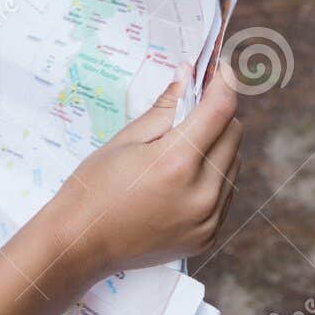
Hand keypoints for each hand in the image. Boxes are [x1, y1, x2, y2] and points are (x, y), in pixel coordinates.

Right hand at [48, 65, 241, 279]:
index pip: (220, 110)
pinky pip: (225, 194)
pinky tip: (182, 178)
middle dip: (217, 115)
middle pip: (234, 135)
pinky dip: (212, 177)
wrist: (80, 244)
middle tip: (192, 108)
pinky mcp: (208, 236)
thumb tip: (186, 76)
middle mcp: (201, 192)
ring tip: (181, 147)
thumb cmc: (93, 188)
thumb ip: (164, 109)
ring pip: (233, 164)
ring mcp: (208, 219)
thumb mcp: (124, 141)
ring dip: (217, 146)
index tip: (220, 70)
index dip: (224, 83)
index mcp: (177, 162)